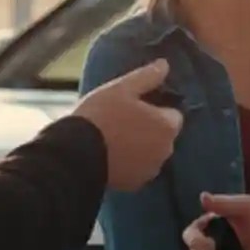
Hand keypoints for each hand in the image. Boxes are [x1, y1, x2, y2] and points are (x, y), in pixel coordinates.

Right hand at [72, 59, 182, 190]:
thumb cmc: (101, 115)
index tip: (137, 107)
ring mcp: (151, 170)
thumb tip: (165, 64)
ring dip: (142, 147)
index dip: (157, 110)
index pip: (173, 115)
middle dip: (151, 130)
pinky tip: (112, 156)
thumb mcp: (122, 88)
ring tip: (116, 139)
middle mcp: (166, 150)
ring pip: (152, 154)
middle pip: (164, 136)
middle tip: (124, 121)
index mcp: (167, 126)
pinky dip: (131, 164)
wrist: (76, 154)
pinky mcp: (135, 185)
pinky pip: (139, 170)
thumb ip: (147, 76)